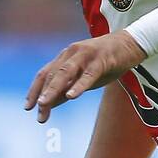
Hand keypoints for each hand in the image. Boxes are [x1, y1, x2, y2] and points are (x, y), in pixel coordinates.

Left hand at [24, 30, 145, 122]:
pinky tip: (72, 96)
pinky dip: (79, 85)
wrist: (130, 44)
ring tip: (44, 103)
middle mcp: (71, 54)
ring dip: (53, 89)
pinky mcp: (101, 60)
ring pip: (65, 73)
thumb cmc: (106, 62)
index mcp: (65, 57)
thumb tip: (50, 104)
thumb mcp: (84, 78)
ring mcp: (85, 55)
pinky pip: (88, 74)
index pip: (45, 74)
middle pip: (52, 75)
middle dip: (43, 95)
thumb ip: (67, 88)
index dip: (34, 90)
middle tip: (38, 112)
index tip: (28, 107)